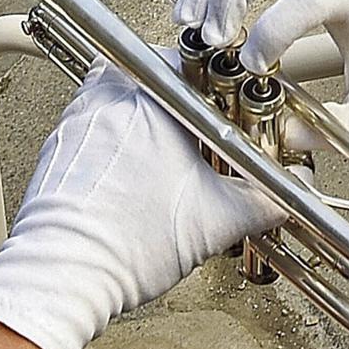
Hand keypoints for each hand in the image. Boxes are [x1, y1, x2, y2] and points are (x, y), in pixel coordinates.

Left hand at [0, 65, 289, 348]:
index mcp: (152, 95)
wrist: (61, 276)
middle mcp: (110, 93)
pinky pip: (105, 122)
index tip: (244, 118)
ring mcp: (80, 115)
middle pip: (170, 82)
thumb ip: (263, 202)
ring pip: (135, 99)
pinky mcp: (62, 142)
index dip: (234, 99)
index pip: (208, 72)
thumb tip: (287, 197)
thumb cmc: (122, 246)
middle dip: (197, 111)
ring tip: (178, 161)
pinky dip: (128, 140)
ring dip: (160, 124)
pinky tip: (141, 176)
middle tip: (214, 141)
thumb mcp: (215, 222)